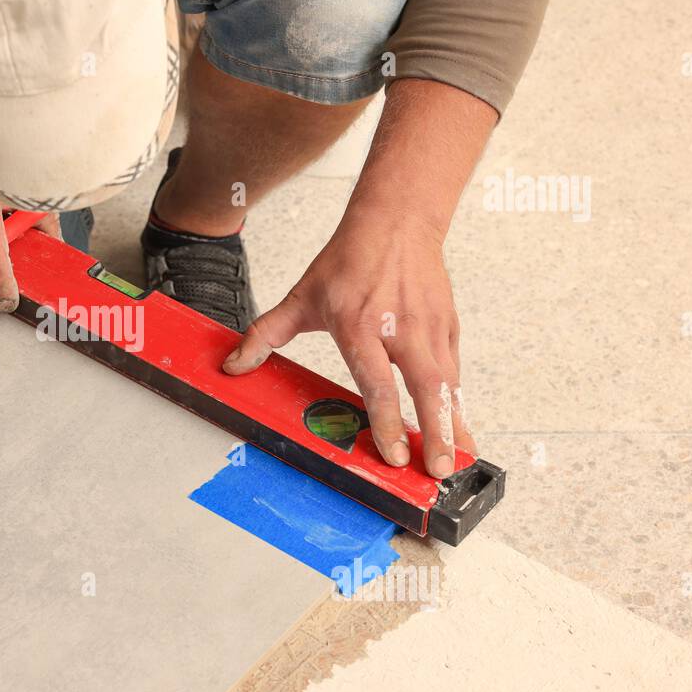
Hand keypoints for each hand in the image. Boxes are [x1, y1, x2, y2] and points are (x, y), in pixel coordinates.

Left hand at [222, 218, 474, 477]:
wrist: (396, 221)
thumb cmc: (349, 261)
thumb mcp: (301, 297)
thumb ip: (265, 335)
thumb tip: (233, 365)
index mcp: (360, 326)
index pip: (377, 381)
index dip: (386, 421)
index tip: (393, 453)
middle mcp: (399, 329)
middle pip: (425, 388)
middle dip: (434, 432)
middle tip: (436, 470)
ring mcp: (429, 328)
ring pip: (448, 383)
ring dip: (455, 424)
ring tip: (457, 461)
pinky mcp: (448, 327)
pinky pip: (454, 372)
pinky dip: (458, 402)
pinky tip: (458, 429)